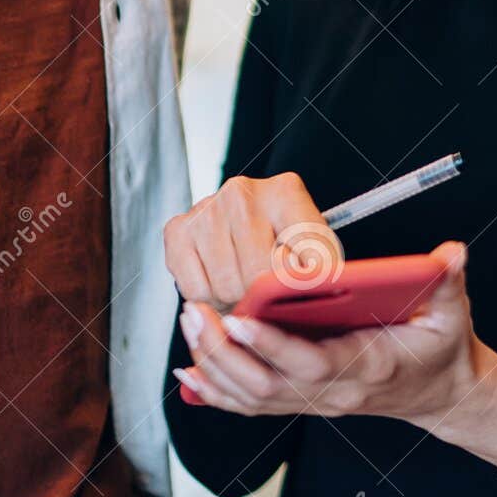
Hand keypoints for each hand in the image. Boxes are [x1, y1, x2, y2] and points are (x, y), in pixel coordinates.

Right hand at [162, 171, 343, 310]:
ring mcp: (205, 208)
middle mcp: (242, 193)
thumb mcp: (317, 254)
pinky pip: (195, 291)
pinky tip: (219, 284)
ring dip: (235, 303)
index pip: (300, 254)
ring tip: (243, 291)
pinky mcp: (176, 230)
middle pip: (256, 277)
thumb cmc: (286, 245)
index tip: (293, 295)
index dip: (297, 286)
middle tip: (265, 299)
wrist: (246, 224)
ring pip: (225, 288)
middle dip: (262, 300)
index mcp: (286, 193)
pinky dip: (208, 300)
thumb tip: (310, 290)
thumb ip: (319, 271)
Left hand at [173, 239, 477, 422]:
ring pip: (251, 398)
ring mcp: (315, 403)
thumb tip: (452, 253)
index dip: (271, 345)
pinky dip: (215, 392)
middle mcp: (333, 393)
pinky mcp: (301, 402)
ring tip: (188, 323)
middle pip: (266, 387)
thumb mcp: (451, 314)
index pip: (310, 364)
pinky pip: (251, 405)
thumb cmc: (439, 349)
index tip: (238, 317)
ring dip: (213, 366)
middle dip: (224, 352)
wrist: (442, 394)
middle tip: (194, 312)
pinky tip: (187, 374)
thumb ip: (449, 282)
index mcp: (365, 367)